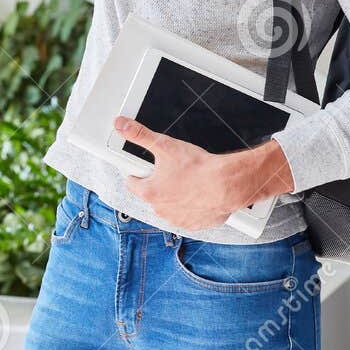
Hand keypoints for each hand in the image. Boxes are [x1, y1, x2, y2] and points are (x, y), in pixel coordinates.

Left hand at [116, 116, 293, 230]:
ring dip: (174, 195)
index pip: (132, 181)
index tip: (145, 166)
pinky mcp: (193, 224)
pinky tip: (196, 194)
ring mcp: (177, 218)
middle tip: (172, 170)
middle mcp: (160, 209)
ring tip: (186, 181)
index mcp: (149, 192)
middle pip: (151, 193)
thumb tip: (122, 125)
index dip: (139, 170)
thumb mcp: (165, 145)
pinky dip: (189, 206)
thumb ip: (140, 135)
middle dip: (159, 182)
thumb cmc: (199, 168)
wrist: (227, 184)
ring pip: (168, 204)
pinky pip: (186, 214)